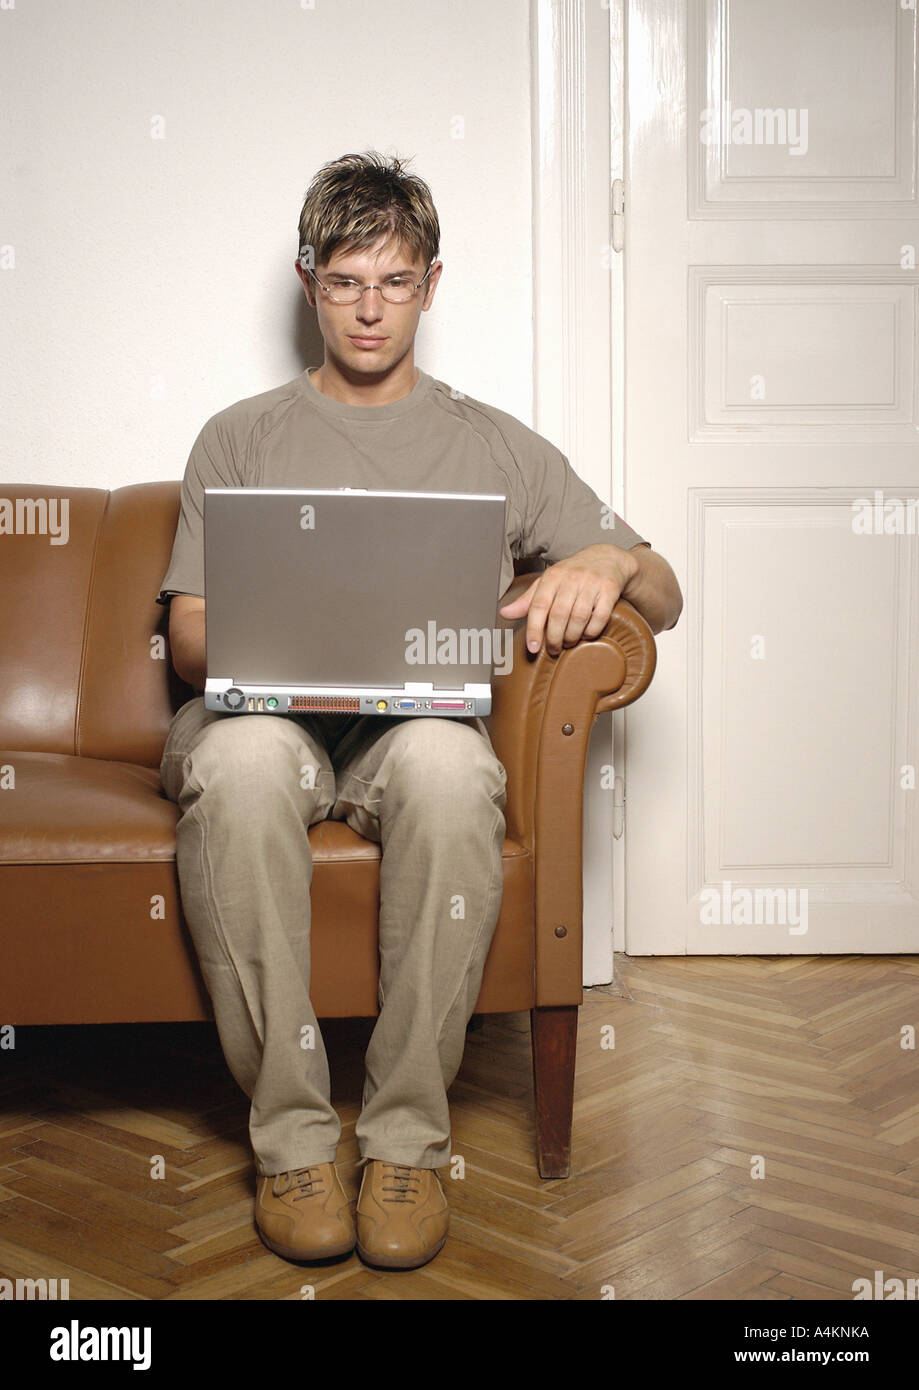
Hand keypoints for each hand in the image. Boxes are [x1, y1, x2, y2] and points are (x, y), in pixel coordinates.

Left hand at [498, 544, 639, 655]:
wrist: (607, 559)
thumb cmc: (573, 574)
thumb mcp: (548, 583)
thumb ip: (527, 600)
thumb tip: (504, 613)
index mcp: (553, 576)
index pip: (538, 605)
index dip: (534, 629)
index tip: (533, 648)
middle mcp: (572, 578)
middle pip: (558, 614)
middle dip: (554, 638)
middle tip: (553, 649)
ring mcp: (592, 583)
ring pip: (578, 618)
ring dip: (572, 637)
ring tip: (568, 642)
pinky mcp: (610, 590)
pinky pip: (599, 618)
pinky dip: (591, 631)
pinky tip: (586, 634)